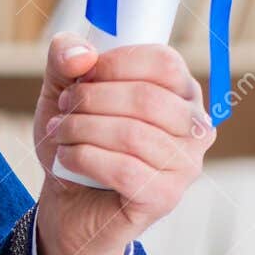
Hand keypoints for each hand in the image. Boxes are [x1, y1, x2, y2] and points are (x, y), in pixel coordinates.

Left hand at [32, 32, 214, 254]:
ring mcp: (186, 165)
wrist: (68, 199)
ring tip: (60, 132)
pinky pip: (123, 169)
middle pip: (147, 98)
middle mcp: (195, 128)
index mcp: (181, 92)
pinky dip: (83, 157)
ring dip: (80, 129)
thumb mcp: (60, 88)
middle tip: (64, 108)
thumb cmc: (77, 136)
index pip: (165, 62)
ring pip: (132, 134)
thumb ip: (64, 58)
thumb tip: (82, 54)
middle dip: (90, 98)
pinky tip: (67, 157)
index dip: (114, 63)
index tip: (81, 75)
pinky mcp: (165, 196)